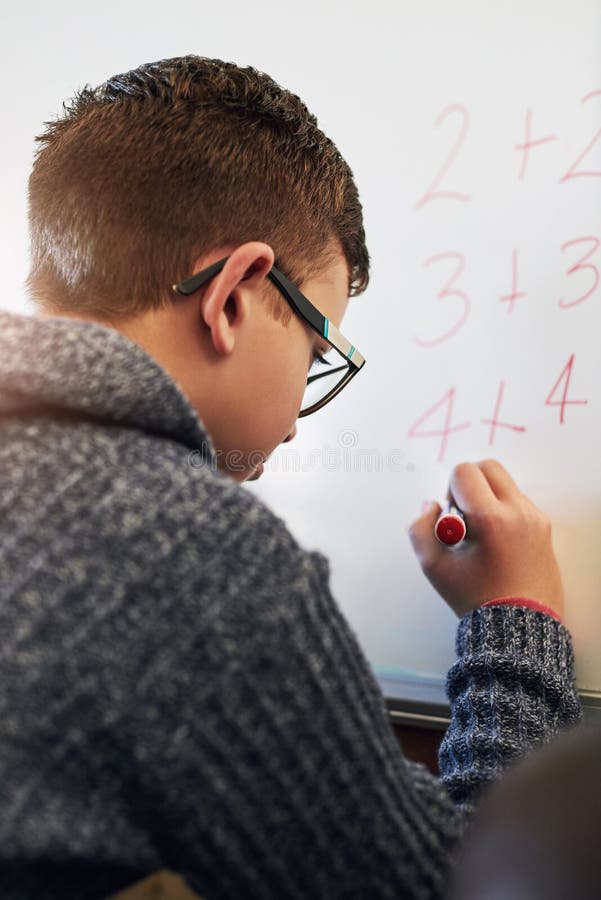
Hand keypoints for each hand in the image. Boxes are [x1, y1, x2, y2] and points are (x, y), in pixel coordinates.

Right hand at [408, 459, 563, 618]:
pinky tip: (495, 541)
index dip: (449, 490)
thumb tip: (431, 505)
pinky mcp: (544, 527)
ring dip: (486, 496)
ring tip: (480, 532)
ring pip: (505, 483)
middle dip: (469, 483)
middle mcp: (519, 511)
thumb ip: (420, 528)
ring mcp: (535, 518)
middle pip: (488, 467)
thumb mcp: (434, 566)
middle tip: (463, 514)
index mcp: (491, 518)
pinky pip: (518, 502)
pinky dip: (502, 510)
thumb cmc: (476, 598)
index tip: (452, 518)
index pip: (464, 472)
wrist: (519, 625)